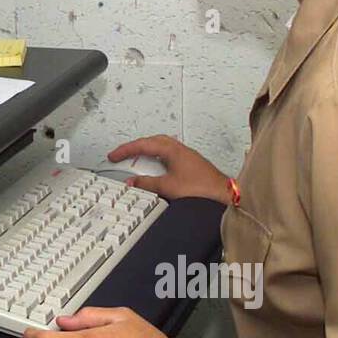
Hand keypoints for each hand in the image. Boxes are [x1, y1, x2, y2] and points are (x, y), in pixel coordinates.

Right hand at [108, 134, 229, 202]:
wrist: (223, 196)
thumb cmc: (201, 189)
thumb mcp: (167, 187)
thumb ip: (147, 183)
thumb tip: (132, 182)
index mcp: (172, 149)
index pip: (143, 145)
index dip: (125, 150)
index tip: (113, 155)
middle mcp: (179, 149)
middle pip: (152, 141)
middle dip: (135, 147)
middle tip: (122, 155)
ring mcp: (186, 156)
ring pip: (161, 147)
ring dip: (146, 152)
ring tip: (136, 160)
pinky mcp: (190, 165)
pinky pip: (168, 155)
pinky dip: (156, 159)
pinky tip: (155, 169)